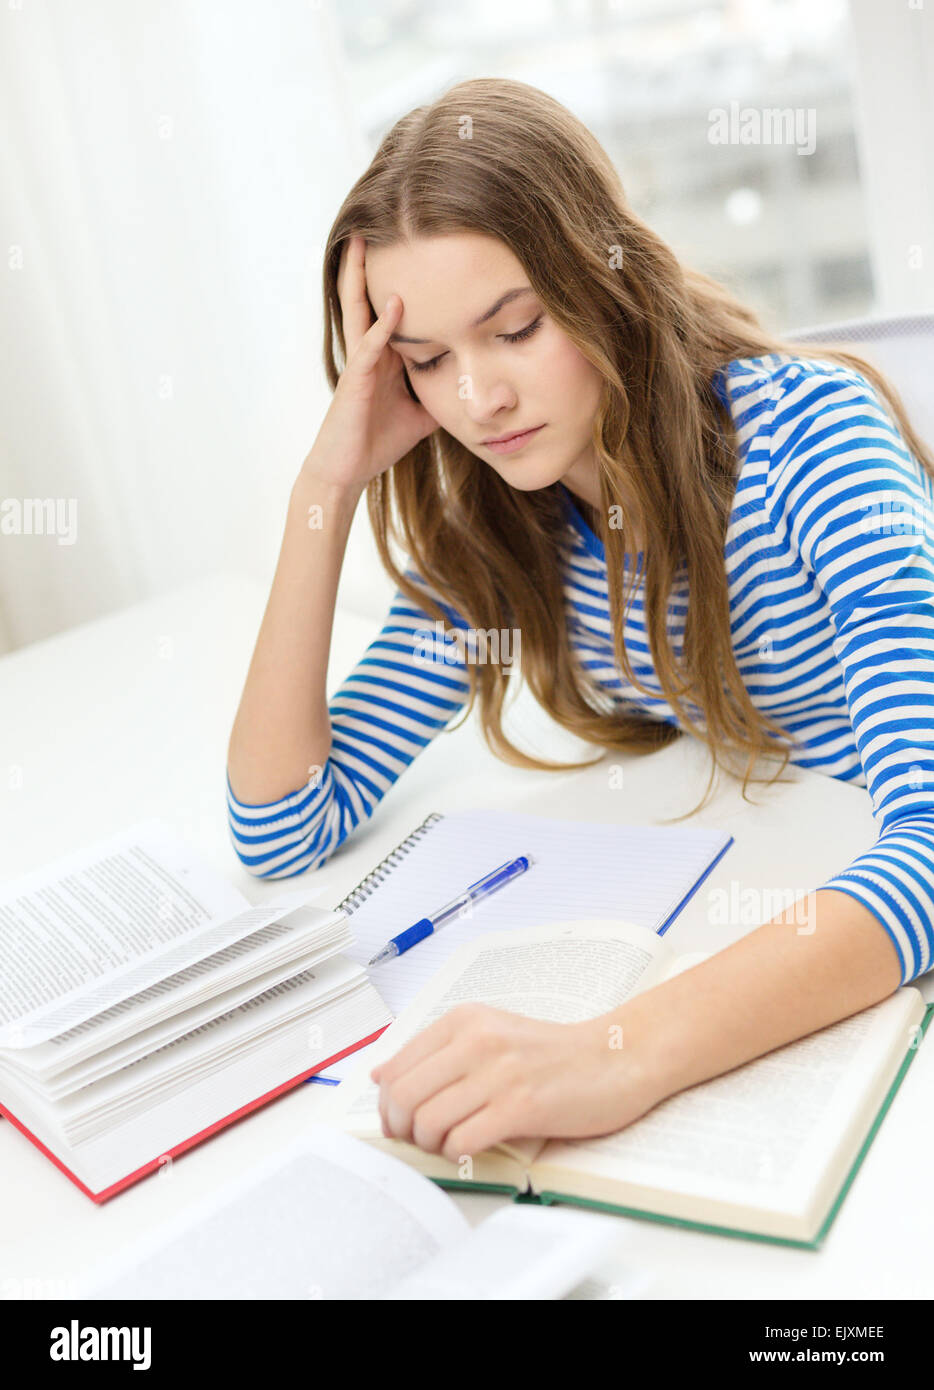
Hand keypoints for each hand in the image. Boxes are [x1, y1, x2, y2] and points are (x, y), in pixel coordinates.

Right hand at [306, 235, 439, 489]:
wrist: (348, 471)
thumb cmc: (377, 442)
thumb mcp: (422, 414)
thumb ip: (441, 394)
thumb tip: (472, 386)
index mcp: (383, 356)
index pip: (389, 306)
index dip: (395, 276)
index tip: (410, 245)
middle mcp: (369, 352)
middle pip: (368, 296)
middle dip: (369, 261)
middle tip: (376, 222)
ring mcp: (360, 363)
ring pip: (360, 310)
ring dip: (361, 277)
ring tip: (364, 241)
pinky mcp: (355, 381)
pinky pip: (370, 347)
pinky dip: (383, 325)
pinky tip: (394, 303)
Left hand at [369, 1002, 664, 1163]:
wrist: (615, 1057)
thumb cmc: (553, 1053)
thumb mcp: (490, 1033)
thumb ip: (437, 1051)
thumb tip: (381, 1076)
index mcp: (465, 1020)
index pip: (395, 1067)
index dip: (387, 1104)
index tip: (398, 1120)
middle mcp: (477, 1040)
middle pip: (403, 1096)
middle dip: (400, 1128)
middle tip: (416, 1139)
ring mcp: (499, 1073)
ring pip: (427, 1121)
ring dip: (429, 1144)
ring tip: (446, 1143)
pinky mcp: (521, 1106)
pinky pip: (462, 1140)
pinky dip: (456, 1154)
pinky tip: (470, 1148)